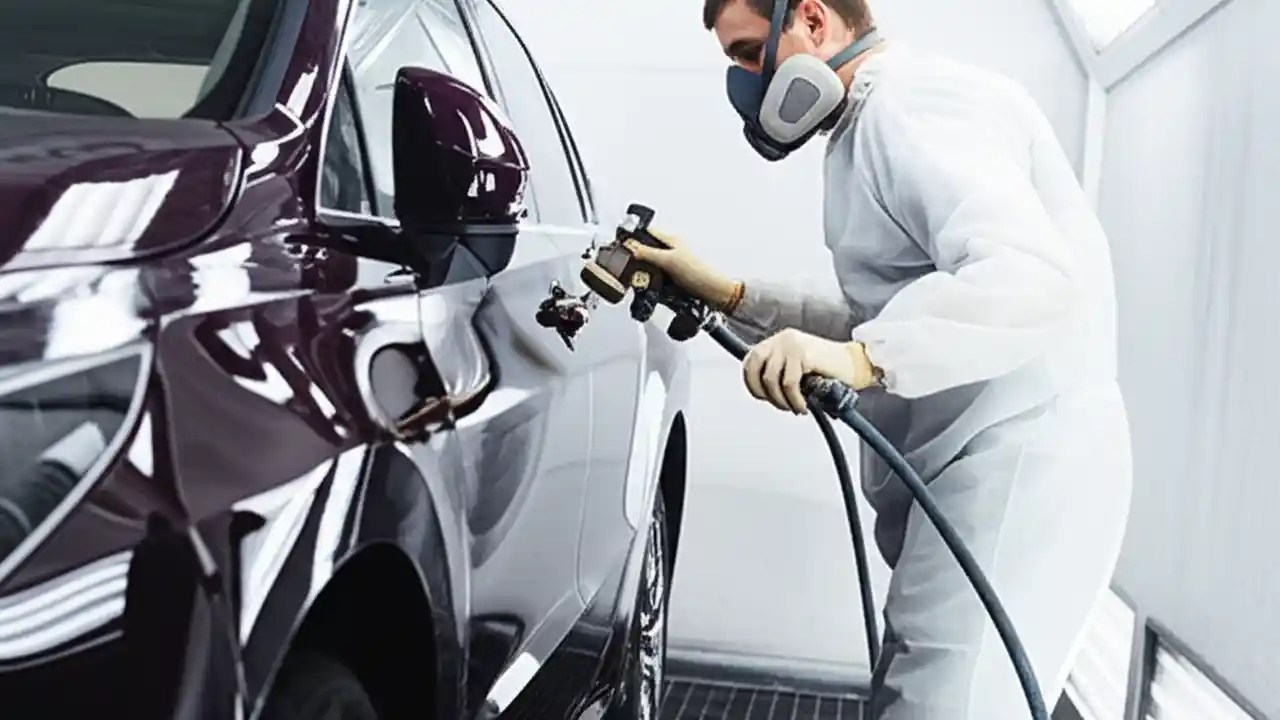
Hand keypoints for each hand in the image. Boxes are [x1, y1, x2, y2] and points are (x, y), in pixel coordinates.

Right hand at [622, 229, 742, 312]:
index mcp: (672, 240)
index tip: (622, 243)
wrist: (714, 293)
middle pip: (648, 249)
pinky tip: (653, 286)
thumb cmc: (699, 273)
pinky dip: (654, 282)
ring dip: (646, 272)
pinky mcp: (674, 279)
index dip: (634, 235)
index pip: (648, 231)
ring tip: (643, 278)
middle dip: (638, 258)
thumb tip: (630, 247)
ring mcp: (673, 265)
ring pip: (652, 266)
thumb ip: (648, 253)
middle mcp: (672, 251)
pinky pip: (658, 278)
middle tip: (629, 265)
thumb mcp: (668, 261)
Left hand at [743, 329, 878, 413]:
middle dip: (762, 391)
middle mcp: (782, 339)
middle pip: (754, 367)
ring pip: (770, 379)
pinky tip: (802, 406)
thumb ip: (778, 371)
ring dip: (780, 400)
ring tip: (794, 407)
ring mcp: (792, 345)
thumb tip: (761, 390)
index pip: (750, 360)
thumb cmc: (829, 369)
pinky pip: (789, 383)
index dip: (752, 383)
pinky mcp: (803, 354)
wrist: (857, 364)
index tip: (764, 397)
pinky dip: (793, 400)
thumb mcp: (796, 367)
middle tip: (778, 404)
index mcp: (778, 341)